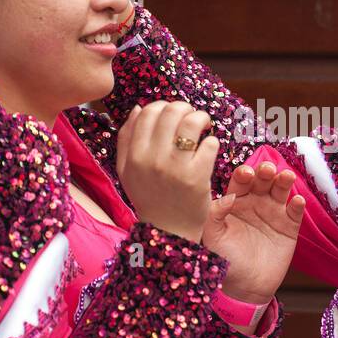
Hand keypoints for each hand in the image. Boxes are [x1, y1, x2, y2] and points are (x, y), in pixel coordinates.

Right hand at [116, 101, 216, 243]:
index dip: (163, 106)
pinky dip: (212, 142)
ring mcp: (175, 168)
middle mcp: (153, 159)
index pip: (148, 112)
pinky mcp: (197, 177)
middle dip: (184, 108)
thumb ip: (126, 138)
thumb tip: (138, 108)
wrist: (168, 231)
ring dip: (201, 118)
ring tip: (203, 126)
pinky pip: (209, 144)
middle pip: (171, 112)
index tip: (172, 115)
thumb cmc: (149, 197)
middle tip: (191, 117)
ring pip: (192, 122)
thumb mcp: (127, 170)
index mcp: (134, 155)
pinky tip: (208, 149)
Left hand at [203, 161, 305, 302]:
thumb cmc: (225, 261)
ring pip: (280, 190)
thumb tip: (226, 196)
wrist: (244, 287)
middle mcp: (255, 203)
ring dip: (284, 181)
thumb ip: (214, 215)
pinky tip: (297, 201)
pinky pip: (295, 212)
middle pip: (262, 180)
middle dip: (265, 172)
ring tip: (286, 177)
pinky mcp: (289, 226)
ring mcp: (273, 213)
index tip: (245, 173)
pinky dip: (298, 204)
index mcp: (235, 202)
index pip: (240, 182)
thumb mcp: (213, 237)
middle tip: (268, 170)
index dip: (243, 174)